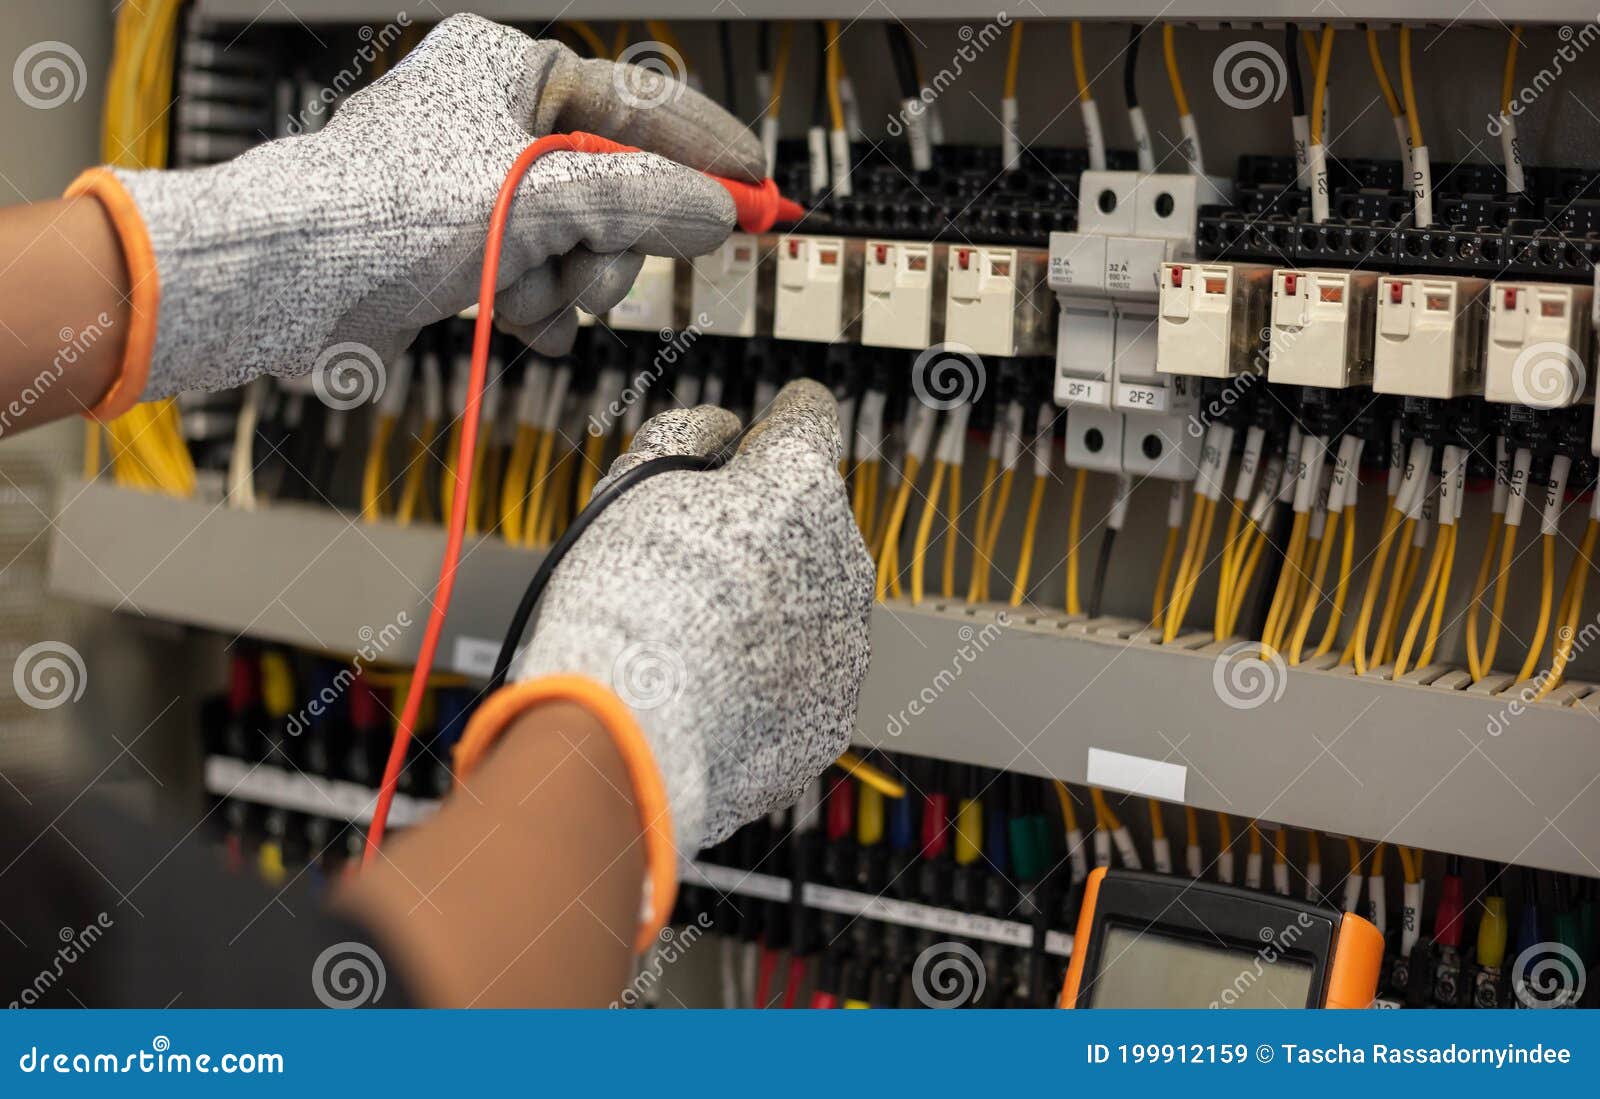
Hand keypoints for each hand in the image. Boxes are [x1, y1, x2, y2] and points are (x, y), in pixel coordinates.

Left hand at [74, 13, 761, 412]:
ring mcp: (476, 186)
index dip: (705, 151)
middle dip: (613, 243)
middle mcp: (494, 119)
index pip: (640, 104)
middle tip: (604, 275)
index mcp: (510, 68)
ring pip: (581, 240)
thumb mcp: (542, 196)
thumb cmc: (385, 211)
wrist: (284, 283)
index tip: (757, 188)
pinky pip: (539, 276)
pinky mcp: (458, 247)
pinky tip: (519, 323)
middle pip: (615, 185)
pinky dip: (538, 307)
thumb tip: (716, 212)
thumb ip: (646, 201)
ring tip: (538, 299)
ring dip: (573, 283)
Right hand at [510, 380, 873, 855]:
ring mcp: (844, 647)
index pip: (809, 418)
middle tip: (693, 562)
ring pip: (811, 605)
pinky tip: (708, 692)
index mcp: (799, 484)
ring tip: (691, 639)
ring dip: (767, 610)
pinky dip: (765, 684)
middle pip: (809, 523)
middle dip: (764, 531)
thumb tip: (723, 432)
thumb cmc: (624, 605)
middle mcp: (844, 558)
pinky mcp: (829, 718)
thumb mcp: (636, 484)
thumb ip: (689, 438)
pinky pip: (801, 684)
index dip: (782, 419)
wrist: (625, 736)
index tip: (772, 428)